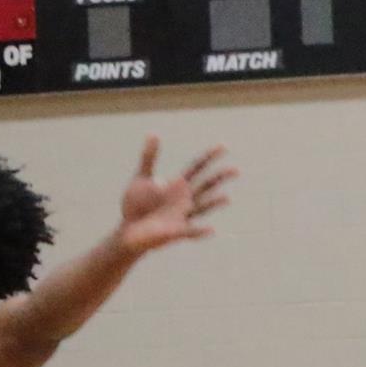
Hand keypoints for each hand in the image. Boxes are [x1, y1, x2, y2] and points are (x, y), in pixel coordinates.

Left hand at [116, 137, 235, 254]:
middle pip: (206, 186)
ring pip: (202, 207)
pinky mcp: (175, 232)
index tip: (224, 146)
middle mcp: (185, 200)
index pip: (197, 167)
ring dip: (214, 203)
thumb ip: (149, 158)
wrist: (128, 231)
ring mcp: (182, 216)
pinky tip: (212, 229)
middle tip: (236, 170)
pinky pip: (191, 231)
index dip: (210, 156)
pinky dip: (201, 231)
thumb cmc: (137, 206)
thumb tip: (153, 134)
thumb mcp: (141, 178)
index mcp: (178, 186)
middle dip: (220, 178)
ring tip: (227, 198)